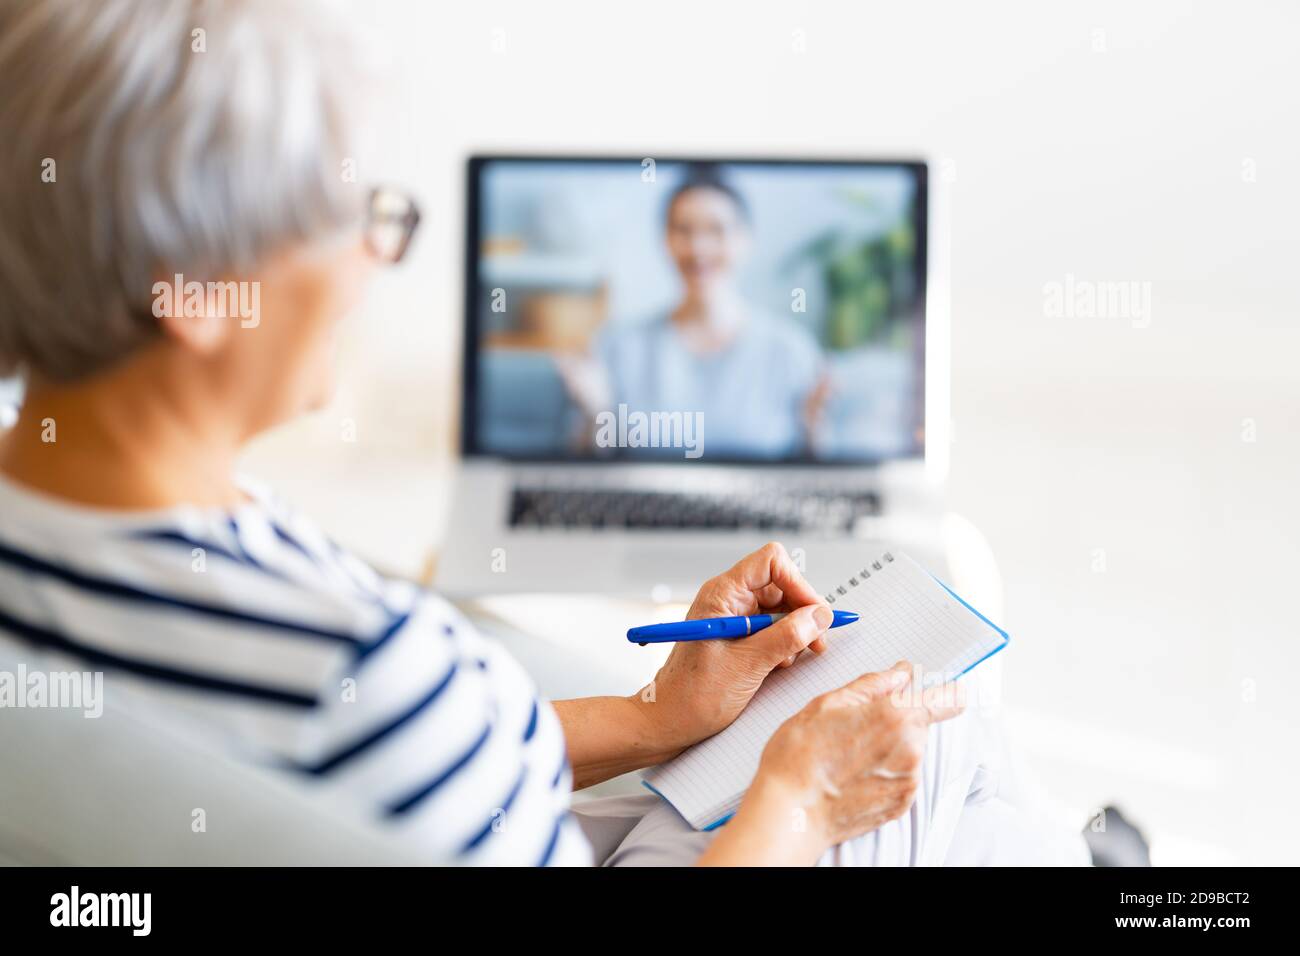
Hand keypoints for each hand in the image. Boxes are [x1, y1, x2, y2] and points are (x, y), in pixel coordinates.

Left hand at [640, 542, 833, 754]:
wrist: (669, 721)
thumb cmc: (693, 695)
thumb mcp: (747, 665)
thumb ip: (787, 637)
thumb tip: (820, 616)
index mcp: (722, 594)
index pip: (770, 562)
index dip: (797, 583)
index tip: (814, 614)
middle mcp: (729, 599)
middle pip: (781, 584)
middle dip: (802, 612)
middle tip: (815, 642)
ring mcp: (734, 617)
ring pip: (781, 608)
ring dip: (794, 631)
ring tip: (789, 659)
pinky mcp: (739, 636)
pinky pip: (772, 627)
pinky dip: (784, 643)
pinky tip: (778, 664)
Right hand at [754, 660, 964, 848]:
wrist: (790, 812)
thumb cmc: (799, 757)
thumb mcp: (828, 703)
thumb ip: (872, 684)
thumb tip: (900, 673)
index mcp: (895, 716)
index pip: (947, 698)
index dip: (944, 691)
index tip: (940, 691)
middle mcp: (911, 748)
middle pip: (920, 723)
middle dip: (897, 719)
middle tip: (858, 727)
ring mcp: (909, 780)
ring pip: (910, 750)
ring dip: (890, 747)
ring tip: (849, 755)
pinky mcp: (902, 804)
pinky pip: (902, 777)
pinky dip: (884, 772)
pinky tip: (854, 774)